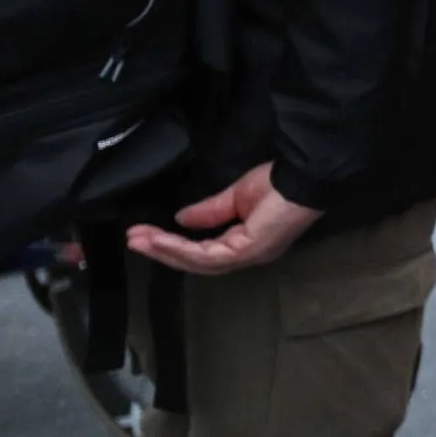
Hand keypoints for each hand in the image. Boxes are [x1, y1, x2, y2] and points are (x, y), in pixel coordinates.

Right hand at [126, 161, 322, 274]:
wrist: (304, 173)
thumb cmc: (279, 183)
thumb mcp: (236, 197)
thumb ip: (209, 211)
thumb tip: (180, 220)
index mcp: (244, 245)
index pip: (203, 253)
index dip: (172, 246)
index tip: (142, 235)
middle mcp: (245, 256)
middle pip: (196, 262)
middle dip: (162, 252)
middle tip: (131, 241)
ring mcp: (248, 256)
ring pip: (198, 262)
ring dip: (165, 251)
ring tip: (137, 240)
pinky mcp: (249, 250)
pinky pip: (208, 255)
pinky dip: (181, 248)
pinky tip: (160, 239)